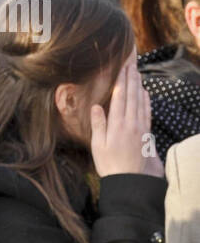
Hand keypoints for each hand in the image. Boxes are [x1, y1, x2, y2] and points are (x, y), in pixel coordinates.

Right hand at [90, 60, 159, 176]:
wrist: (128, 178)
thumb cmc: (108, 163)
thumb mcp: (97, 144)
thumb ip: (98, 124)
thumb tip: (96, 106)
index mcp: (117, 124)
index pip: (120, 97)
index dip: (121, 81)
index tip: (122, 68)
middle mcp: (131, 122)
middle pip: (132, 95)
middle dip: (131, 78)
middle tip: (131, 63)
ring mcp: (140, 126)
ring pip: (140, 101)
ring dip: (139, 85)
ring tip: (137, 73)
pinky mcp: (145, 132)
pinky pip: (147, 111)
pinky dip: (146, 100)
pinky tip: (145, 92)